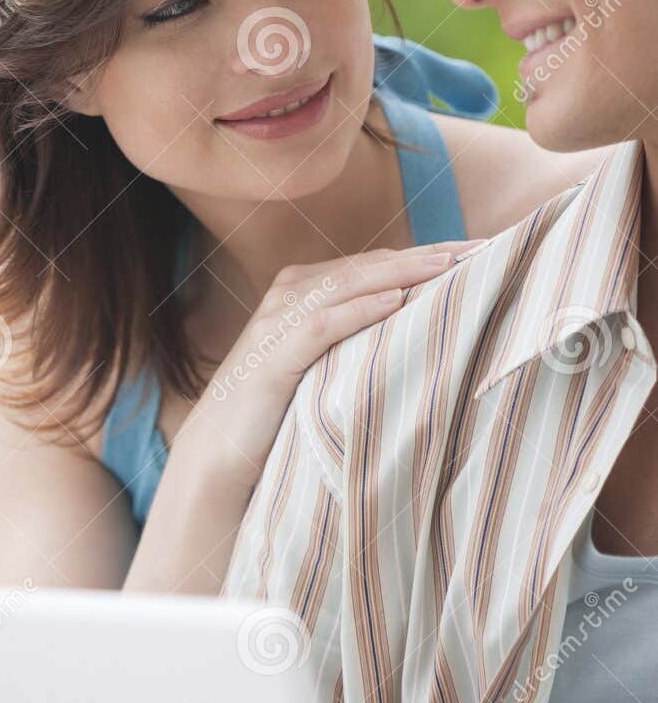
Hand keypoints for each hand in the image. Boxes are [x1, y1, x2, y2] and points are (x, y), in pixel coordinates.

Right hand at [180, 240, 476, 490]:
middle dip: (428, 255)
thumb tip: (426, 331)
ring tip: (451, 266)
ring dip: (404, 272)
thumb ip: (362, 340)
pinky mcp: (274, 353)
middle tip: (482, 249)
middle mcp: (291, 293)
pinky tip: (398, 302)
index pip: (378, 263)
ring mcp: (279, 319)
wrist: (220, 453)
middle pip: (371, 265)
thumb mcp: (328, 366)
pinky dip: (361, 309)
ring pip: (351, 284)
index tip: (481, 251)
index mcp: (306, 289)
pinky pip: (323, 323)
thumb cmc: (280, 412)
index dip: (430, 254)